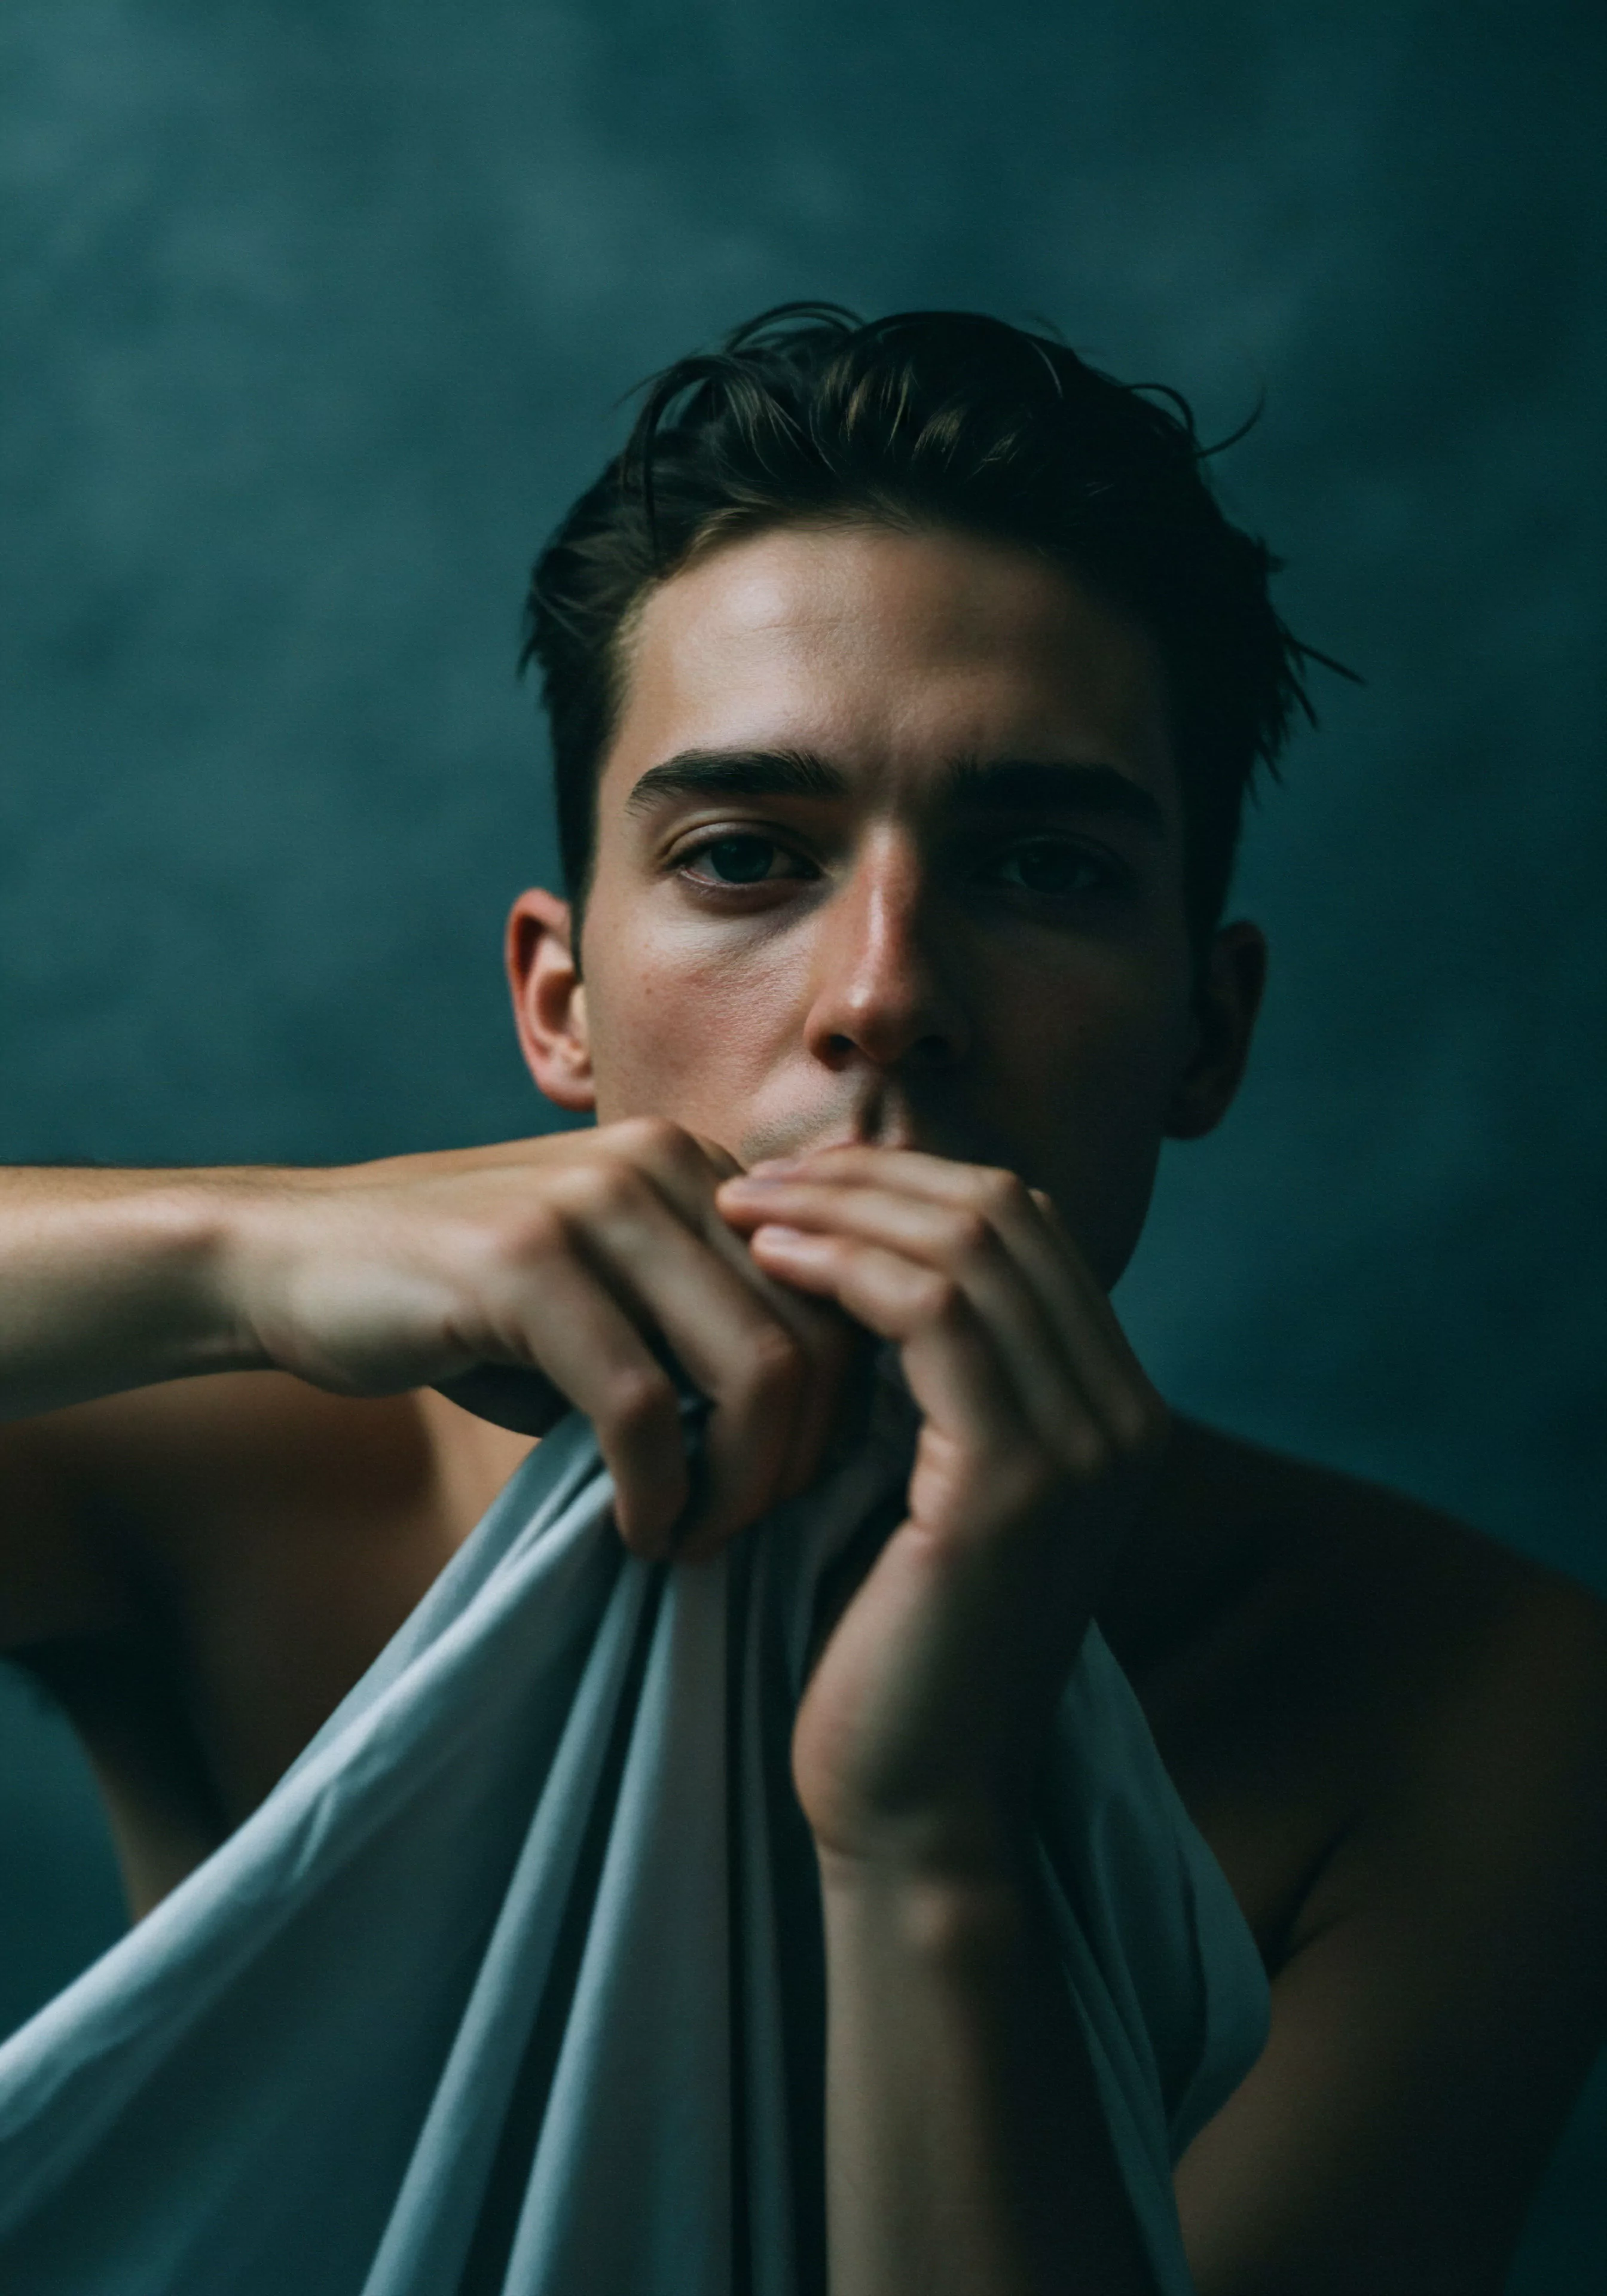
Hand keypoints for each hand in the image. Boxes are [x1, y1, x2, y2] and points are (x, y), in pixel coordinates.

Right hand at [232, 1121, 854, 1555]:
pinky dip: (657, 1492)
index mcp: (695, 1164)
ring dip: (740, 1486)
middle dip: (801, 1461)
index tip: (788, 1492)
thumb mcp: (598, 1307)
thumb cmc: (457, 1306)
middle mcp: (661, 1161)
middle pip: (815, 1334)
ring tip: (695, 1540)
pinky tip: (637, 1532)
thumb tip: (803, 1445)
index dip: (838, 1411)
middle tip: (749, 1534)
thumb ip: (696, 1343)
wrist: (289, 1260)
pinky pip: (642, 1403)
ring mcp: (594, 1202)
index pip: (833, 1293)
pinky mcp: (526, 1260)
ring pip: (751, 1368)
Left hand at [718, 1146, 1167, 1877]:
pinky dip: (844, 1265)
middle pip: (1006, 1212)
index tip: (794, 1184)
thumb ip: (923, 1379)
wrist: (914, 1802)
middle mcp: (1125, 1413)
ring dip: (844, 1209)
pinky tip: (767, 1264)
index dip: (906, 1181)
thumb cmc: (891, 1645)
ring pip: (972, 1245)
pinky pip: (935, 1315)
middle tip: (753, 1180)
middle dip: (869, 1177)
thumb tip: (849, 1253)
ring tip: (742, 1210)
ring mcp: (1086, 1445)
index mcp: (1112, 1405)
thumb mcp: (919, 1481)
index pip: (1024, 1224)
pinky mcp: (1019, 1483)